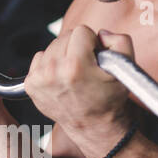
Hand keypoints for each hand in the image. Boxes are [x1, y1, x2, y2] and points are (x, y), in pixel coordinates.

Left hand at [25, 25, 133, 148]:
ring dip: (63, 54)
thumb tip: (101, 33)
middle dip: (76, 47)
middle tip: (85, 66)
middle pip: (64, 36)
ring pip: (51, 46)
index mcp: (75, 66)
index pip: (81, 31)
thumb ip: (119, 40)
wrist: (93, 126)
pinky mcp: (31, 85)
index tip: (94, 58)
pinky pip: (39, 58)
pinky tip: (62, 77)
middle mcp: (53, 72)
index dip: (92, 42)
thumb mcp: (126, 68)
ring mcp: (39, 79)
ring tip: (73, 73)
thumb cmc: (109, 99)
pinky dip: (50, 64)